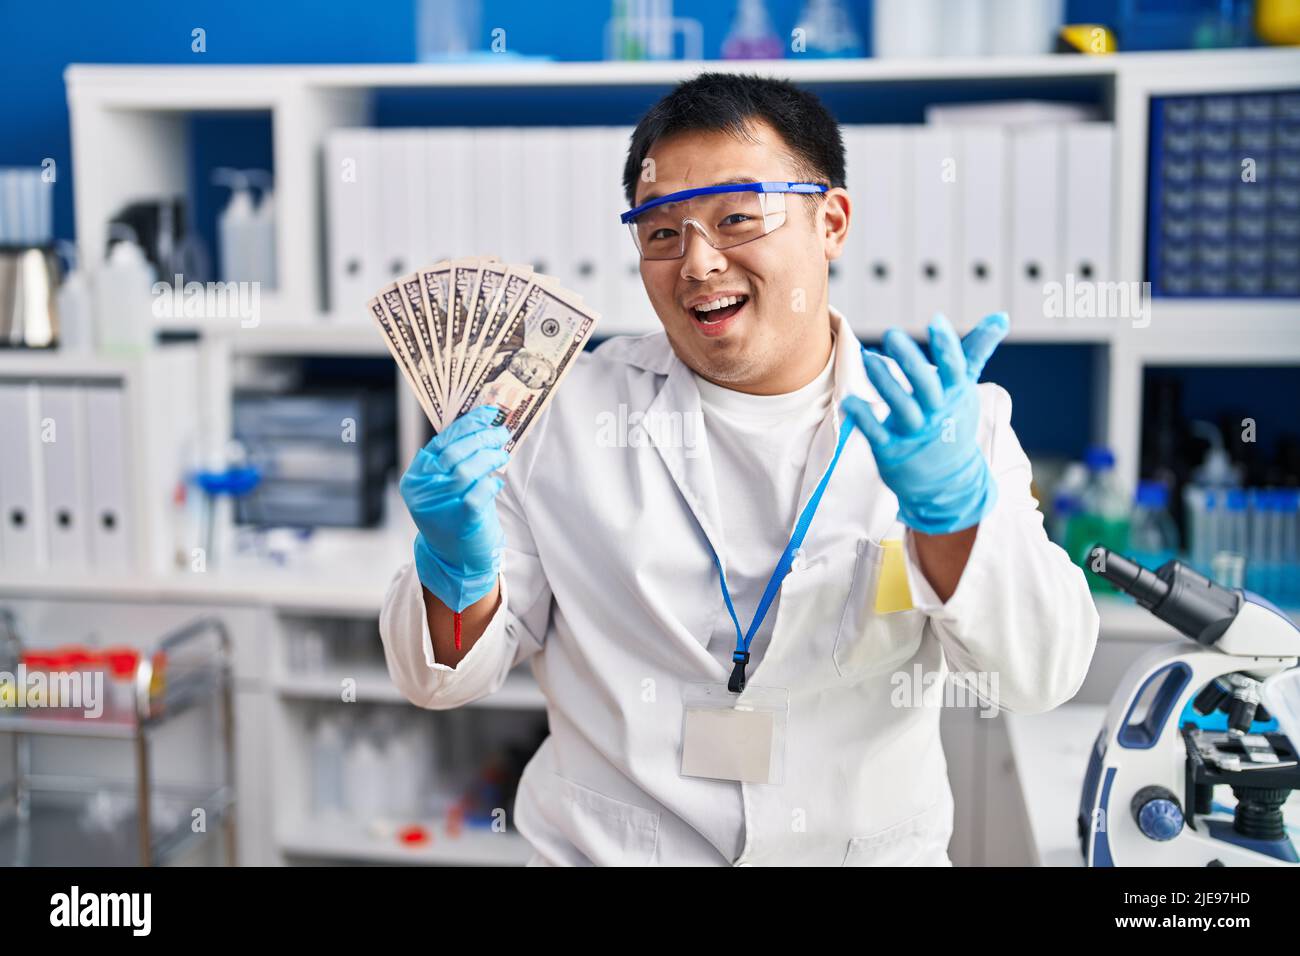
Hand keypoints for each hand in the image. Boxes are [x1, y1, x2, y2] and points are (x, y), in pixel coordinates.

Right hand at [399, 405, 509, 611]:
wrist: (454, 559)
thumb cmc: (454, 514)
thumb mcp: (446, 485)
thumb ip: (456, 459)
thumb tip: (483, 423)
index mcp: (416, 477)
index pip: (442, 441)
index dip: (467, 424)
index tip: (488, 413)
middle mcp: (422, 492)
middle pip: (454, 454)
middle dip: (482, 437)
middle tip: (501, 432)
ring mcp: (439, 508)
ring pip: (467, 471)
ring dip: (490, 457)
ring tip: (502, 453)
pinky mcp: (459, 523)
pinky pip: (478, 495)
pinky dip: (491, 484)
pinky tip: (497, 482)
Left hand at [841, 312, 1008, 534]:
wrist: (949, 483)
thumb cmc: (954, 425)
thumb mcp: (965, 389)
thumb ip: (976, 351)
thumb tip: (1001, 316)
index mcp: (955, 396)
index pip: (955, 368)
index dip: (947, 345)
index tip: (936, 321)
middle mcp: (938, 414)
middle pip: (926, 385)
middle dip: (910, 361)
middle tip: (891, 334)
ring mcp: (916, 434)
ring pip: (902, 407)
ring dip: (885, 383)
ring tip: (867, 358)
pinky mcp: (894, 451)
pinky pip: (877, 433)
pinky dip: (864, 418)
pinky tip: (849, 401)